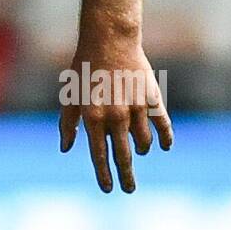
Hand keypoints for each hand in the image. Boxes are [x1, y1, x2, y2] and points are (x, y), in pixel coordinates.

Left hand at [57, 38, 172, 192]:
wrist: (109, 40)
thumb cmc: (85, 68)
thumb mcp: (70, 96)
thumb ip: (67, 123)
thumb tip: (65, 149)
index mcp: (93, 118)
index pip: (99, 156)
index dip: (104, 175)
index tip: (108, 189)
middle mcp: (115, 117)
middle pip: (123, 156)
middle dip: (126, 176)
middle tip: (129, 188)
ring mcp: (136, 109)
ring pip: (143, 143)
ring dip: (140, 151)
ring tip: (137, 152)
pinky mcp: (151, 99)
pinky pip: (163, 126)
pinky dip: (165, 139)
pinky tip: (163, 147)